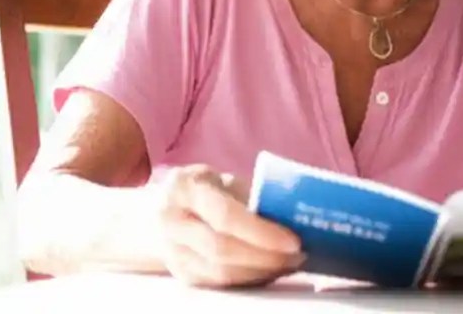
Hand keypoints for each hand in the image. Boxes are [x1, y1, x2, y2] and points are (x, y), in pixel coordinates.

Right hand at [156, 164, 304, 287]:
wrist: (163, 208)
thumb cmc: (205, 188)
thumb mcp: (226, 179)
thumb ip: (253, 195)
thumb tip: (296, 214)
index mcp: (183, 189)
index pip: (225, 217)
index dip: (261, 232)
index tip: (293, 241)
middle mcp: (171, 222)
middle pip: (222, 250)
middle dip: (266, 256)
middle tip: (299, 255)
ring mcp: (172, 252)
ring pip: (222, 272)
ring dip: (262, 271)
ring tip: (291, 262)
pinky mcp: (182, 275)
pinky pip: (221, 283)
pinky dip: (251, 279)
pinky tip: (273, 270)